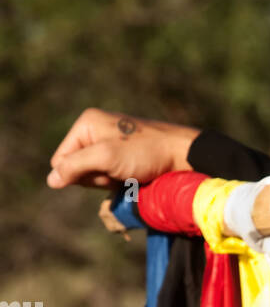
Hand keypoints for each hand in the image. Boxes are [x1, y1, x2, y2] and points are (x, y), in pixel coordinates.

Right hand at [47, 108, 200, 189]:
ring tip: (128, 174)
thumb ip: (75, 166)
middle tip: (118, 172)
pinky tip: (134, 178)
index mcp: (86, 124)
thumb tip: (51, 181)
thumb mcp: (105, 157)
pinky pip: (109, 178)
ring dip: (108, 182)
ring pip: (94, 177)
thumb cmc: (144, 153)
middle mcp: (95, 132)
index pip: (61, 159)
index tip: (101, 170)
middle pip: (77, 169)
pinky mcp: (122, 158)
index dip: (77, 174)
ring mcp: (109, 146)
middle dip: (95, 178)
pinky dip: (119, 183)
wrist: (181, 156)